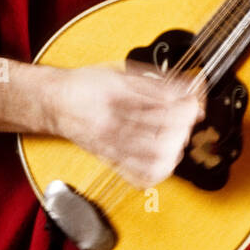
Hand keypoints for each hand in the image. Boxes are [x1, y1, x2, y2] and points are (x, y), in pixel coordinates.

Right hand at [48, 61, 205, 189]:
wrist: (56, 103)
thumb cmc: (87, 85)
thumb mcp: (122, 74)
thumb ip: (158, 85)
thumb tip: (189, 94)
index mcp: (117, 100)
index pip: (164, 109)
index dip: (187, 108)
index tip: (193, 103)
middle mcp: (114, 128)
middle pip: (163, 140)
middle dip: (182, 130)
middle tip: (186, 119)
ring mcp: (113, 148)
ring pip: (157, 161)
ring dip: (176, 149)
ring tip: (176, 136)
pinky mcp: (113, 160)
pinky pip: (143, 175)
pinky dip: (162, 169)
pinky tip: (165, 156)